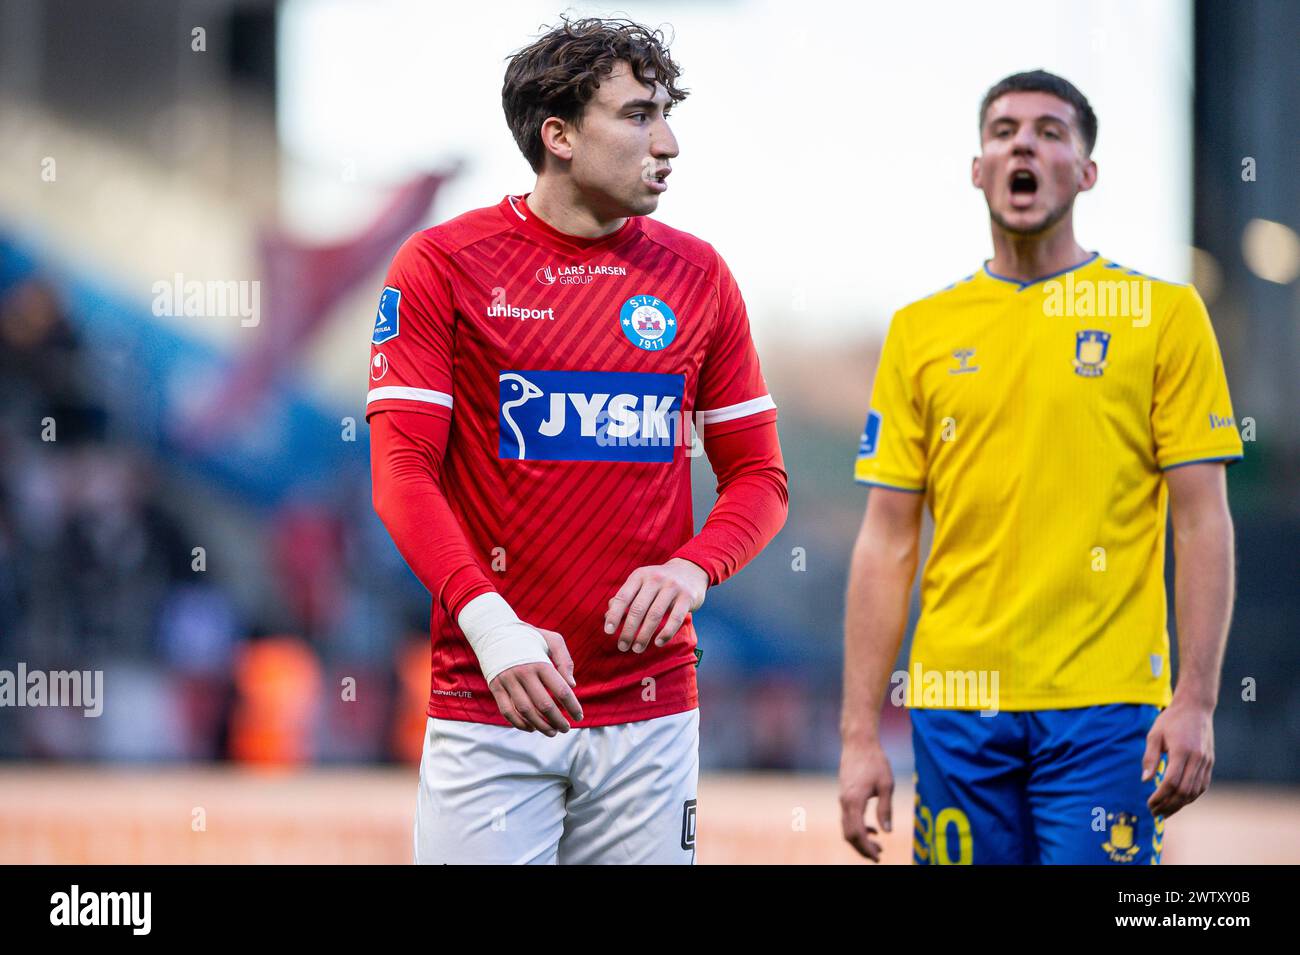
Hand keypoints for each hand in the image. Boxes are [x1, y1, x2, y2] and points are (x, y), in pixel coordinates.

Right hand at [487, 627, 582, 735]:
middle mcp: (523, 673)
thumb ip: (565, 661)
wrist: (494, 631)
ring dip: (541, 726)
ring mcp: (507, 681)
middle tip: (566, 728)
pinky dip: (519, 723)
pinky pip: (507, 711)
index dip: (572, 706)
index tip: (579, 716)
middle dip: (558, 720)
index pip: (560, 690)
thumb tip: (572, 685)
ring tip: (552, 732)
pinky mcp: (495, 687)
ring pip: (526, 711)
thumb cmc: (529, 636)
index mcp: (540, 662)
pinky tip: (531, 727)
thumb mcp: (552, 640)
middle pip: (544, 705)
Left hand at [604, 557, 707, 653]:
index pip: (623, 597)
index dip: (614, 615)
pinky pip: (676, 618)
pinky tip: (658, 643)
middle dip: (628, 630)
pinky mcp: (687, 597)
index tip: (608, 632)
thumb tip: (607, 615)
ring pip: (655, 615)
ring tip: (637, 649)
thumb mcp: (641, 583)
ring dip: (644, 635)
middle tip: (622, 646)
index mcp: (640, 575)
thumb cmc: (659, 582)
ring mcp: (672, 587)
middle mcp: (655, 579)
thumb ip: (625, 598)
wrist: (690, 570)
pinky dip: (666, 632)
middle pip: (638, 608)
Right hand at [839, 737, 893, 861]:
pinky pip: (847, 819)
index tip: (877, 857)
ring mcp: (842, 799)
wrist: (858, 743)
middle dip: (862, 848)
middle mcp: (845, 802)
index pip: (858, 832)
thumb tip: (887, 832)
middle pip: (849, 834)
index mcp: (854, 801)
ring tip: (878, 846)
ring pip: (847, 828)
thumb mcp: (886, 785)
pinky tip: (873, 829)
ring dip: (860, 840)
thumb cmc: (875, 761)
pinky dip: (858, 829)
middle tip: (878, 856)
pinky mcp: (844, 796)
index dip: (867, 848)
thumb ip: (885, 809)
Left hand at [1143, 698, 1214, 816]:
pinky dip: (1191, 796)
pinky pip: (1202, 786)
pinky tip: (1179, 801)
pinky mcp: (1210, 763)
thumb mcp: (1154, 734)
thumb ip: (1150, 757)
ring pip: (1195, 791)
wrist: (1195, 708)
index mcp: (1182, 751)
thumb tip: (1145, 780)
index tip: (1149, 804)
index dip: (1160, 797)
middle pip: (1184, 791)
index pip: (1171, 782)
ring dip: (1180, 805)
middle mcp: (1197, 759)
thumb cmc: (1171, 720)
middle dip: (1169, 805)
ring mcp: (1206, 762)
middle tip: (1155, 813)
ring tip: (1165, 812)